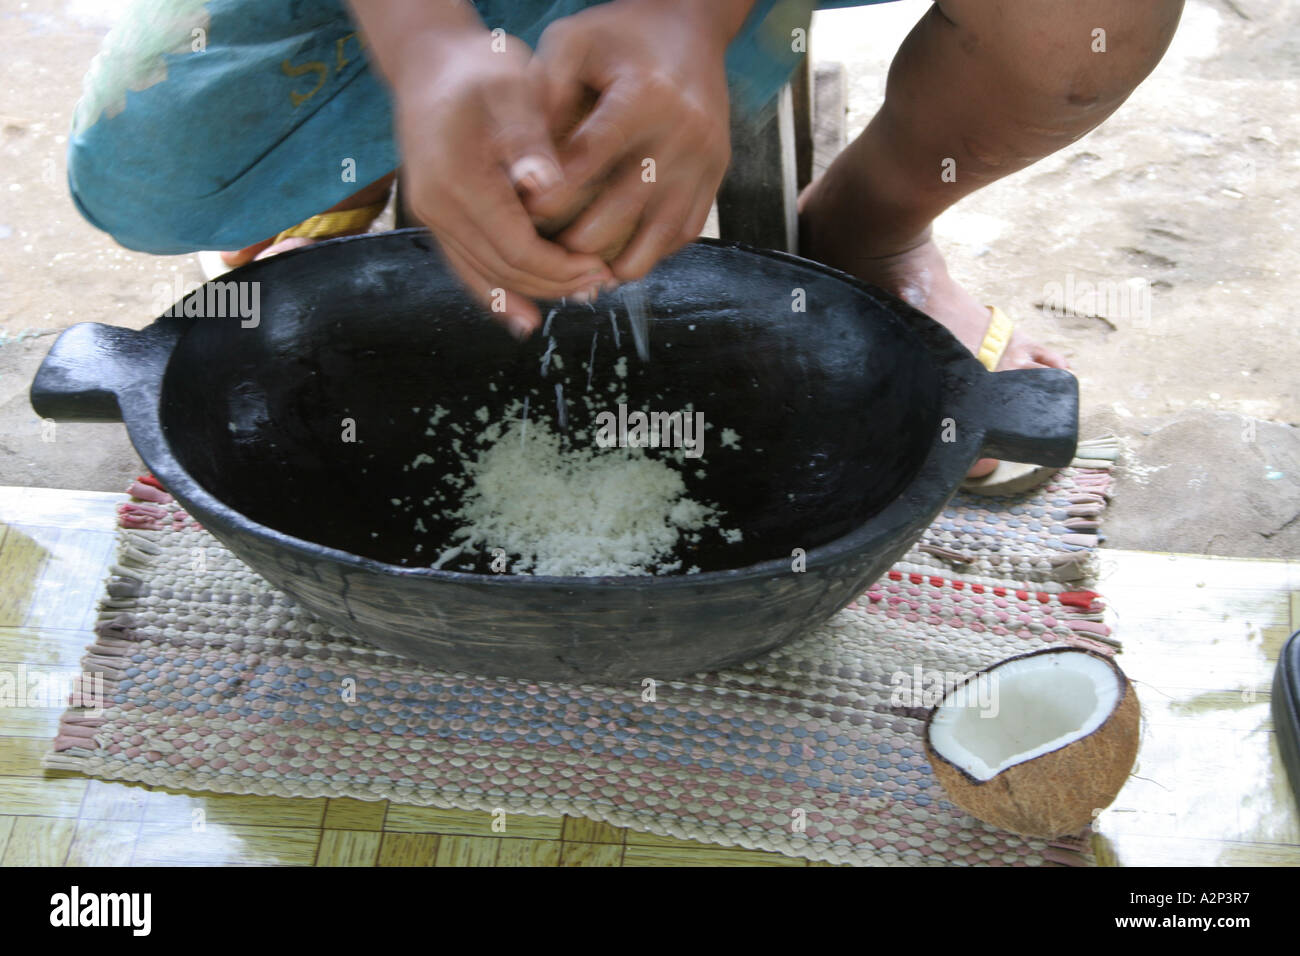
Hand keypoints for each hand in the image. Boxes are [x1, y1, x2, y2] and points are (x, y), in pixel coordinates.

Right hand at [389, 27, 612, 335]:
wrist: (432, 64)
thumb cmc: (482, 68)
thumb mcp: (513, 89)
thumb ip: (529, 141)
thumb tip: (546, 190)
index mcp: (456, 179)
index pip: (515, 247)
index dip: (560, 267)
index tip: (601, 267)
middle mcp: (435, 206)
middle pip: (502, 270)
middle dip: (554, 284)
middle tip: (601, 283)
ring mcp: (431, 217)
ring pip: (485, 277)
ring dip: (534, 292)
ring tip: (580, 294)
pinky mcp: (436, 220)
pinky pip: (467, 269)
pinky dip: (498, 297)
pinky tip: (526, 319)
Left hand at [527, 0, 739, 279]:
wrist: (690, 29)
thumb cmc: (619, 36)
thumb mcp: (574, 41)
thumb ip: (545, 88)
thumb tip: (528, 156)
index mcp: (646, 95)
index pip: (591, 157)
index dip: (554, 192)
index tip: (525, 214)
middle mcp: (684, 132)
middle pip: (625, 206)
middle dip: (580, 237)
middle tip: (547, 253)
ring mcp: (706, 160)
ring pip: (660, 232)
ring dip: (620, 261)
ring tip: (584, 272)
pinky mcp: (716, 177)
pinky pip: (683, 232)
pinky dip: (652, 253)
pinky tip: (619, 260)